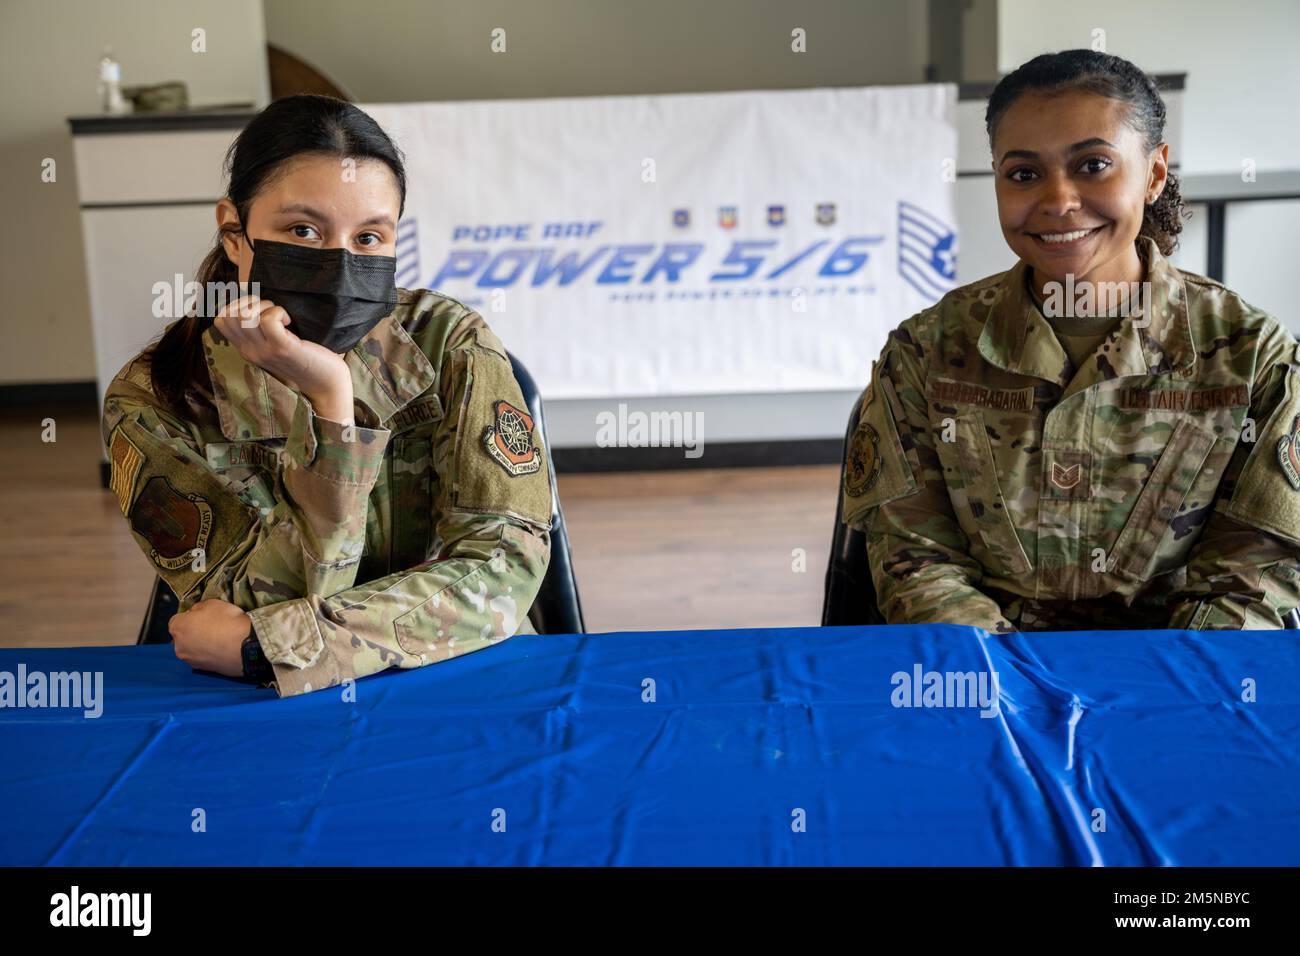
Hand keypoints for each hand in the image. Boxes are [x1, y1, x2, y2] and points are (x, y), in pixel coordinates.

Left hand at [169, 599, 252, 677]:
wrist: (246, 645)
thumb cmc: (228, 623)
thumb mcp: (212, 603)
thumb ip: (199, 608)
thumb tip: (196, 612)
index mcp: (177, 627)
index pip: (177, 620)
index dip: (191, 617)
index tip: (202, 616)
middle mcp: (179, 646)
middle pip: (183, 637)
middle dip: (194, 632)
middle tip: (212, 626)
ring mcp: (191, 660)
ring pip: (193, 649)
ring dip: (203, 644)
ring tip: (221, 638)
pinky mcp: (204, 670)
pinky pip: (205, 659)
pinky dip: (211, 654)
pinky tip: (224, 647)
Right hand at [214, 295, 353, 421]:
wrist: (326, 385)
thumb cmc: (305, 359)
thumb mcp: (274, 344)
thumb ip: (261, 330)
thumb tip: (255, 301)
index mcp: (245, 349)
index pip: (221, 320)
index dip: (238, 305)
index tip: (261, 310)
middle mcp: (249, 351)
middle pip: (227, 315)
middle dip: (249, 302)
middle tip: (272, 311)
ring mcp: (264, 351)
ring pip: (244, 315)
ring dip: (264, 306)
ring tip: (281, 316)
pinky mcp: (282, 348)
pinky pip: (267, 320)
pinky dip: (279, 312)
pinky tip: (290, 321)